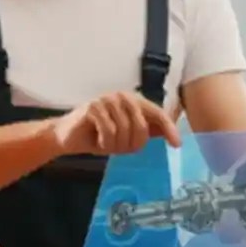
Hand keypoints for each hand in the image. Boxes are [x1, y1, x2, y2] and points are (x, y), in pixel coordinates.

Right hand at [53, 91, 181, 155]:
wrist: (67, 137)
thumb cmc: (98, 135)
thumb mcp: (126, 136)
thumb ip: (146, 131)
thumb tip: (171, 133)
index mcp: (133, 100)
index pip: (157, 113)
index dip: (169, 129)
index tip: (177, 145)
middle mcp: (122, 96)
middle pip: (141, 127)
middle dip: (132, 144)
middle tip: (119, 150)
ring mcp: (107, 99)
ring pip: (124, 131)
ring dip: (115, 146)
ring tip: (105, 144)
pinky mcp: (93, 107)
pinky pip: (109, 132)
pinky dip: (104, 143)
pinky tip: (97, 141)